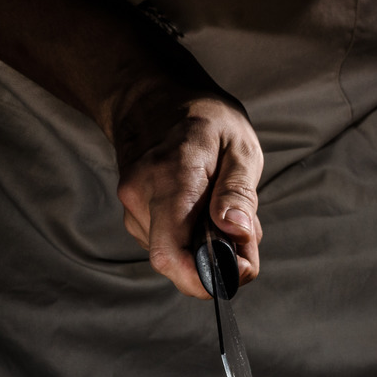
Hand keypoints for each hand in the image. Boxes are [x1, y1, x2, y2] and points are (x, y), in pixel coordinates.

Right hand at [113, 90, 263, 298]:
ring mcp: (131, 207)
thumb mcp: (239, 145)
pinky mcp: (134, 215)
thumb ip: (238, 192)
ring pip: (174, 253)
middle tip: (244, 233)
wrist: (152, 97)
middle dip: (215, 260)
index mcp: (171, 179)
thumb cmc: (203, 118)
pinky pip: (168, 242)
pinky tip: (203, 208)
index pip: (171, 255)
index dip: (202, 279)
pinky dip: (192, 237)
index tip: (237, 270)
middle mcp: (141, 198)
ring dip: (205, 246)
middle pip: (176, 261)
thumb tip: (237, 234)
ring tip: (223, 208)